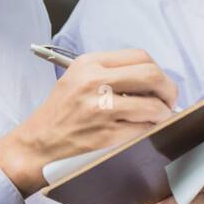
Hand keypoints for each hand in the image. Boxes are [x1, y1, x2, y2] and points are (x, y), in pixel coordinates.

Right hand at [0, 49, 177, 196]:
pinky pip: (144, 130)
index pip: (140, 56)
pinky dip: (150, 132)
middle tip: (169, 102)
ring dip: (162, 115)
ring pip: (153, 106)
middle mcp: (94, 83)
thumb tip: (153, 80)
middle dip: (169, 90)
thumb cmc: (58, 115)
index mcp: (89, 64)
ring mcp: (100, 110)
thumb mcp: (76, 80)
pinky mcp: (106, 136)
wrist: (34, 147)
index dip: (158, 70)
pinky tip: (144, 133)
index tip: (160, 84)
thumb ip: (111, 74)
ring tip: (157, 120)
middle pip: (152, 75)